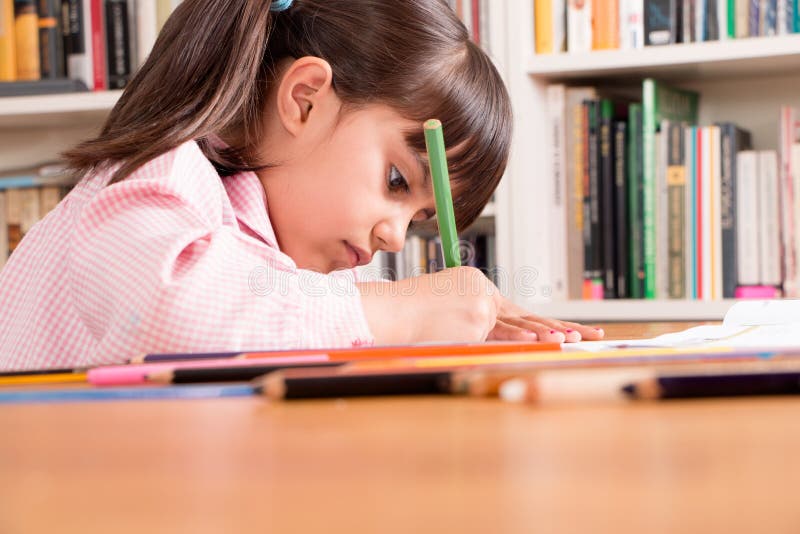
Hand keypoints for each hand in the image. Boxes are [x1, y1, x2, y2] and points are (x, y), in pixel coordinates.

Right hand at [359, 267, 604, 344]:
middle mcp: (481, 291)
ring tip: (575, 340)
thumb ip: (469, 319)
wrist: (387, 313)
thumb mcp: (443, 310)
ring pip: (520, 325)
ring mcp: (480, 306)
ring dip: (549, 335)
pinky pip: (504, 335)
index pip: (513, 309)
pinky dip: (528, 340)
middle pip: (525, 315)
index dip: (540, 323)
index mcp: (475, 284)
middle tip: (590, 333)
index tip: (566, 330)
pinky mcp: (475, 321)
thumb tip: (491, 338)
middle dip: (560, 327)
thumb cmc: (407, 316)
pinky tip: (550, 342)